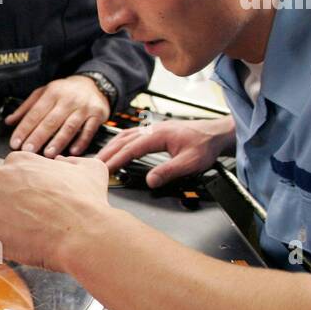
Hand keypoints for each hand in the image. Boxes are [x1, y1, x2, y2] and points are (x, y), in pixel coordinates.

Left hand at [0, 151, 112, 270]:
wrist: (85, 232)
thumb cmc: (87, 205)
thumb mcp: (88, 169)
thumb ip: (73, 164)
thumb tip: (69, 165)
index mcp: (19, 161)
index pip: (15, 176)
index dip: (31, 192)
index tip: (43, 199)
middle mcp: (0, 179)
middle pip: (1, 197)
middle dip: (18, 210)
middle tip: (44, 220)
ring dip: (12, 228)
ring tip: (39, 233)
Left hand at [5, 75, 110, 156]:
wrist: (93, 84)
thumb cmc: (65, 92)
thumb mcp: (44, 93)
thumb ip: (26, 108)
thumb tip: (9, 121)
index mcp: (52, 93)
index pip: (35, 113)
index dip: (24, 128)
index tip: (16, 142)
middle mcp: (68, 99)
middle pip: (51, 120)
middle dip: (38, 136)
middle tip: (28, 150)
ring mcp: (84, 107)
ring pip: (70, 126)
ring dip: (58, 141)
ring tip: (48, 154)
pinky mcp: (98, 115)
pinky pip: (89, 130)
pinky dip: (81, 142)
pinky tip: (73, 151)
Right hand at [96, 116, 235, 187]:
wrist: (216, 133)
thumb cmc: (205, 145)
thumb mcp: (190, 162)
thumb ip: (169, 172)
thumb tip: (150, 181)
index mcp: (159, 135)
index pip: (131, 148)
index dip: (117, 160)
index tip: (105, 169)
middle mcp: (153, 129)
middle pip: (123, 140)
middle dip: (107, 153)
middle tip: (94, 165)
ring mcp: (153, 128)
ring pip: (125, 135)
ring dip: (111, 146)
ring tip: (100, 158)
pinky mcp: (155, 131)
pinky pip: (131, 134)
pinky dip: (120, 142)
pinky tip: (116, 147)